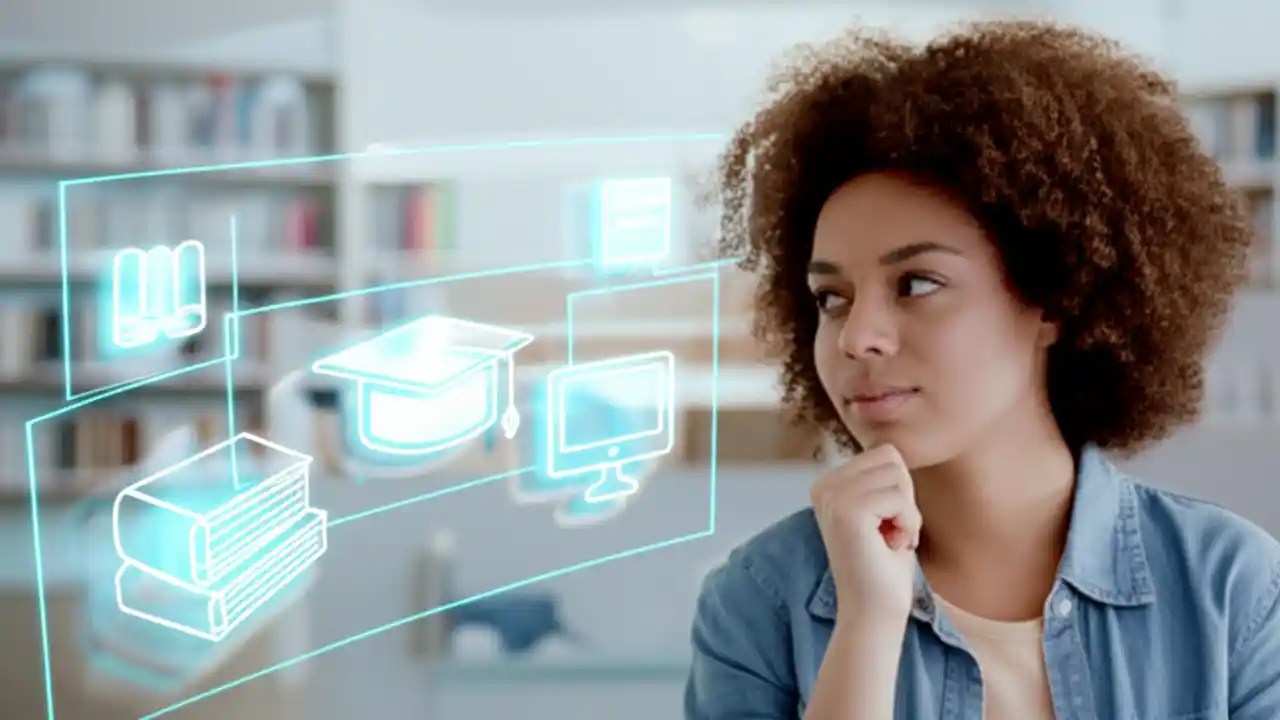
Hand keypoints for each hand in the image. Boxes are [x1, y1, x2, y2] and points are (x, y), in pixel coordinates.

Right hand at [810, 443, 921, 623]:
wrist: (874, 612)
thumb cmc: (885, 566)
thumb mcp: (883, 510)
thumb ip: (881, 478)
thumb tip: (891, 449)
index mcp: (828, 483)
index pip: (885, 453)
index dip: (899, 490)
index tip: (885, 524)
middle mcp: (824, 486)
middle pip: (891, 458)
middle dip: (904, 497)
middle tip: (889, 532)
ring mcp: (833, 498)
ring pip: (898, 476)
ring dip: (907, 513)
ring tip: (888, 540)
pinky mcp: (847, 512)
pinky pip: (900, 499)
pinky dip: (908, 525)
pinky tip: (890, 547)